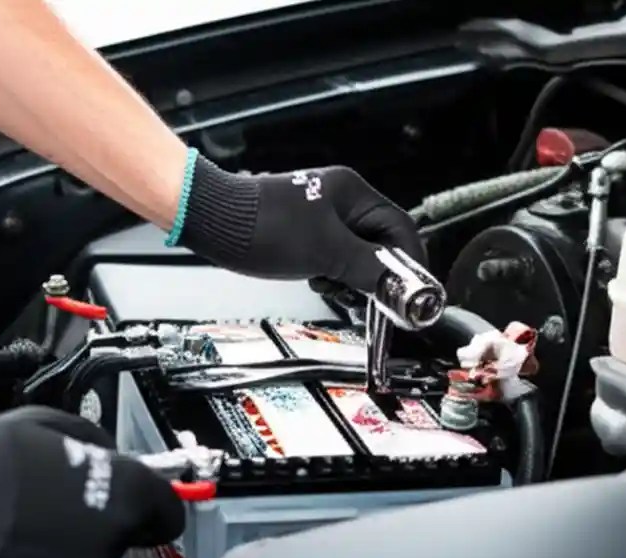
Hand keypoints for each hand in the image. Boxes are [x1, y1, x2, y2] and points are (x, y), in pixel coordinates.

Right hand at [0, 407, 183, 557]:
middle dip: (123, 511)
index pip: (172, 510)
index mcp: (125, 490)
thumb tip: (105, 451)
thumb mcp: (56, 422)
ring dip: (89, 526)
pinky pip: (69, 557)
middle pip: (137, 528)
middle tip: (96, 490)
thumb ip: (95, 440)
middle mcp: (111, 531)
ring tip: (51, 500)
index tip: (153, 492)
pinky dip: (59, 543)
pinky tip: (31, 520)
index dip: (164, 501)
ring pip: (102, 544)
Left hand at [176, 154, 425, 293]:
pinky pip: (332, 256)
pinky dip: (329, 273)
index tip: (412, 292)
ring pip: (355, 253)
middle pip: (380, 242)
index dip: (410, 263)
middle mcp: (341, 199)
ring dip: (349, 276)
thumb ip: (369, 269)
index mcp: (353, 193)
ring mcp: (320, 215)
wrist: (212, 221)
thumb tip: (402, 286)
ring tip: (331, 285)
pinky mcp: (303, 232)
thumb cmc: (262, 226)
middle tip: (369, 295)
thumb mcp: (326, 253)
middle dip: (376, 272)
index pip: (401, 229)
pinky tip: (315, 280)